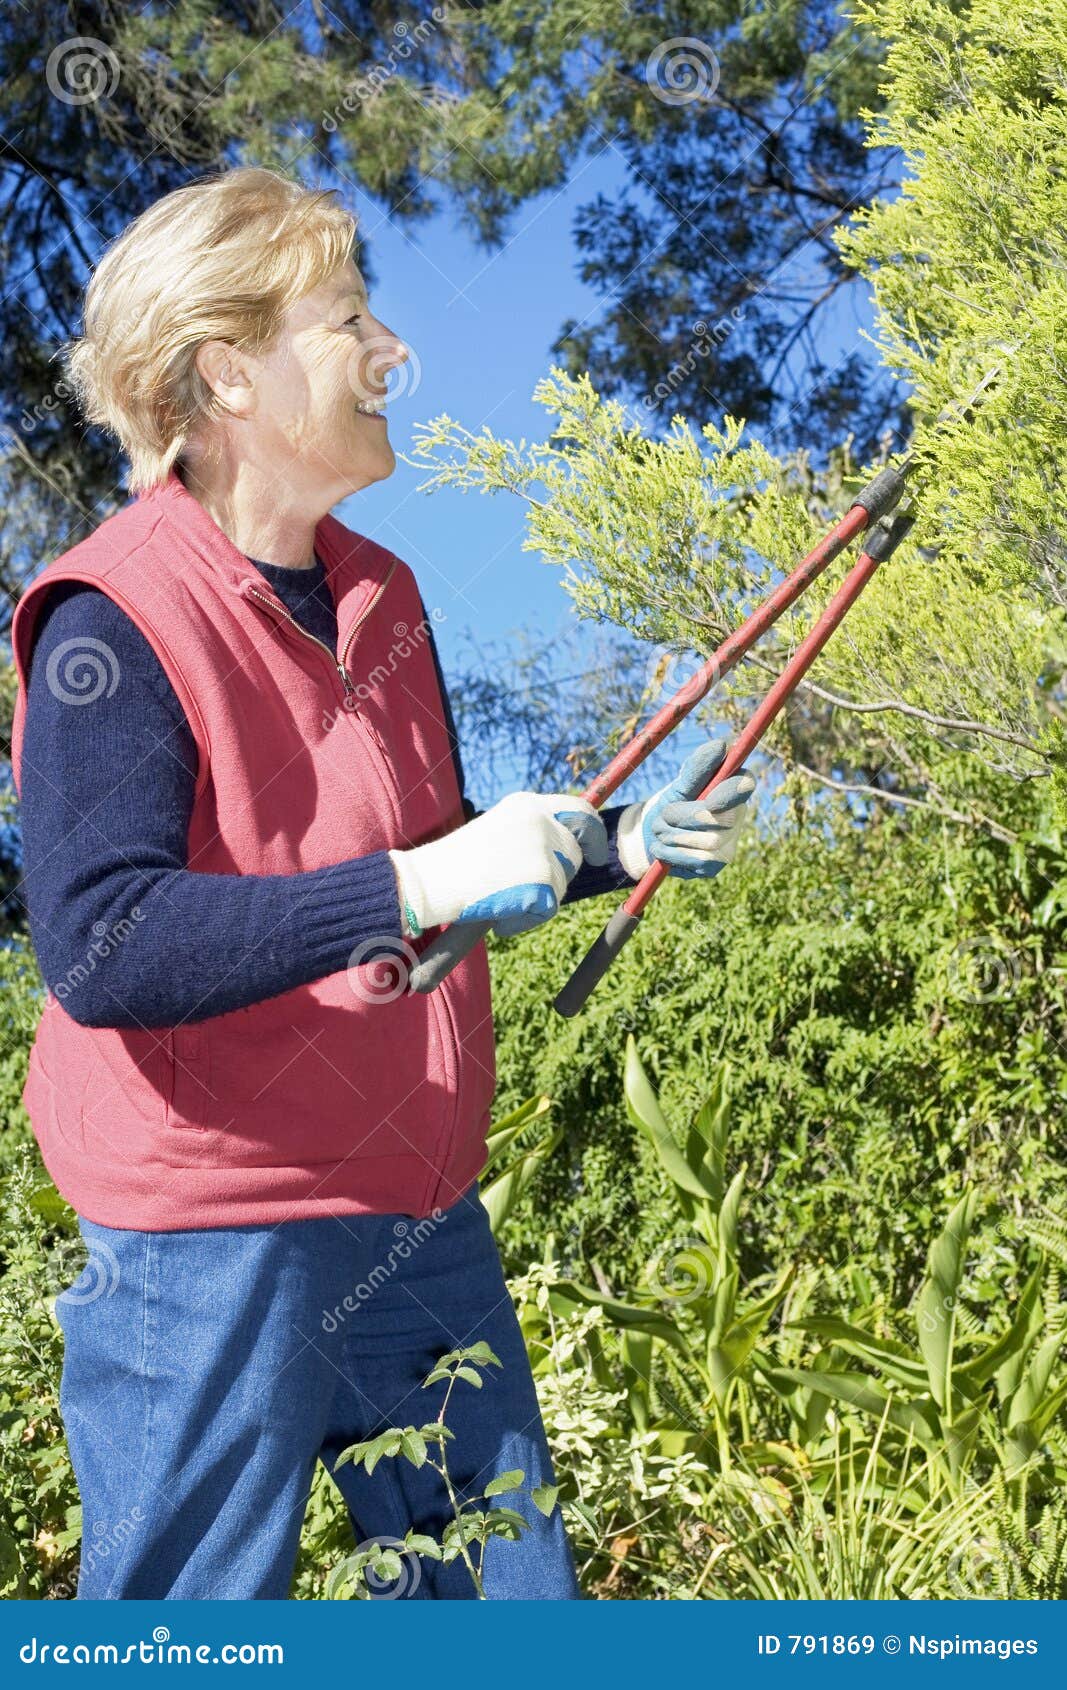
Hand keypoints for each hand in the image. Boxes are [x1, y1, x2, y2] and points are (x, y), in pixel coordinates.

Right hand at [389, 791, 608, 938]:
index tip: (596, 853)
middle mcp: (541, 821)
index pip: (579, 810)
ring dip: (537, 898)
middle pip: (572, 853)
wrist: (431, 881)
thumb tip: (568, 850)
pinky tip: (499, 913)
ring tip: (500, 897)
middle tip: (524, 889)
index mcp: (528, 804)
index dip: (593, 833)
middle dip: (557, 875)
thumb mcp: (497, 830)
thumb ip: (532, 832)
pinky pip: (549, 909)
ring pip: (562, 883)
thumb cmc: (456, 862)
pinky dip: (526, 919)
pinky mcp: (544, 880)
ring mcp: (544, 850)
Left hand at [615, 739, 754, 881]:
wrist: (650, 837)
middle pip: (720, 818)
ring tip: (660, 831)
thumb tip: (722, 746)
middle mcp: (736, 817)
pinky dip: (670, 853)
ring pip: (706, 841)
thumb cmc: (671, 804)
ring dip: (671, 835)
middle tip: (663, 816)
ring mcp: (727, 844)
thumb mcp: (680, 785)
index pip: (744, 785)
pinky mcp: (714, 867)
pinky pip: (695, 861)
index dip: (729, 794)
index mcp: (731, 790)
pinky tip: (662, 848)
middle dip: (682, 817)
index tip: (708, 801)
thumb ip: (698, 768)